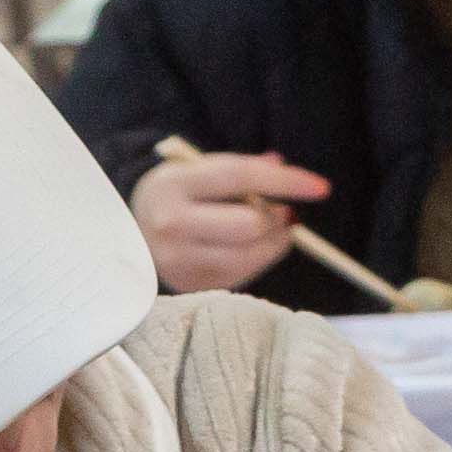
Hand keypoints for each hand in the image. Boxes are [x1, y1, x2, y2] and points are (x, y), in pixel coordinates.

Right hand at [132, 144, 324, 294]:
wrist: (131, 233)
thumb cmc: (178, 197)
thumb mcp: (197, 171)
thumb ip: (240, 169)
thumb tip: (281, 166)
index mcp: (173, 184)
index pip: (240, 177)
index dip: (285, 182)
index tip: (321, 188)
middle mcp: (170, 224)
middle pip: (248, 224)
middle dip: (276, 217)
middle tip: (282, 211)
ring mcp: (178, 260)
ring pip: (249, 256)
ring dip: (274, 242)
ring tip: (272, 229)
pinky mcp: (190, 285)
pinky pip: (242, 275)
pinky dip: (259, 259)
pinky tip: (252, 247)